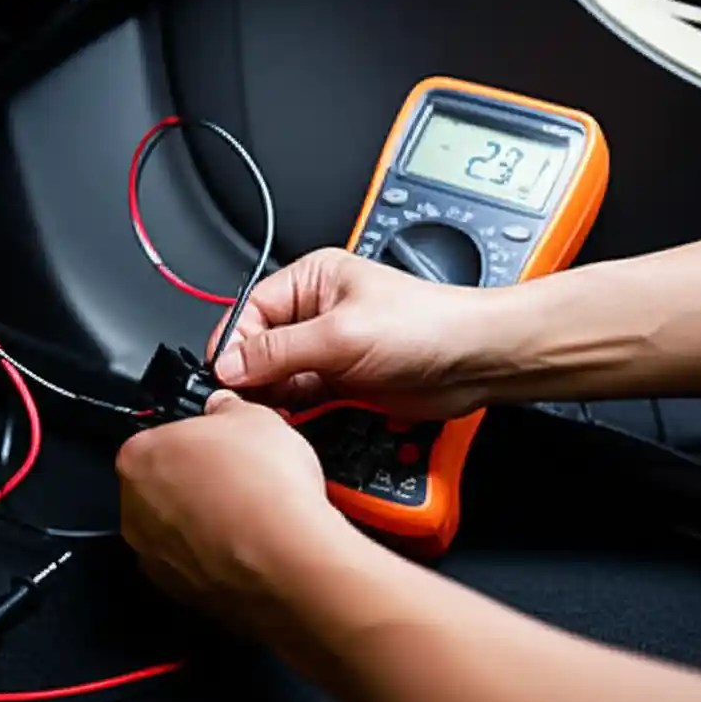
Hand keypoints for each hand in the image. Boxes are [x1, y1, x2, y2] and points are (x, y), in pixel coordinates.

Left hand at [115, 391, 347, 622]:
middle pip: (159, 487)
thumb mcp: (255, 416)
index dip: (192, 439)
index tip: (216, 443)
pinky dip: (215, 557)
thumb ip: (227, 409)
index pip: (156, 439)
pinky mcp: (179, 593)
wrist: (289, 560)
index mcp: (138, 457)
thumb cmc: (265, 490)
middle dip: (193, 482)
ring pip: (175, 530)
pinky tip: (249, 548)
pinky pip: (194, 566)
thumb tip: (225, 409)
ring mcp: (153, 556)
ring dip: (203, 521)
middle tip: (236, 477)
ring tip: (250, 514)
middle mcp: (134, 510)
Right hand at [208, 248, 504, 419]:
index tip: (224, 376)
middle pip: (258, 346)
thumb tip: (231, 364)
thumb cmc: (428, 325)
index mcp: (312, 280)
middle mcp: (316, 313)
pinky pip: (300, 399)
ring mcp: (328, 350)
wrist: (476, 361)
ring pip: (276, 377)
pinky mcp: (341, 383)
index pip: (250, 309)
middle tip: (241, 400)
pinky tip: (286, 422)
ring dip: (269, 397)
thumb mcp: (341, 335)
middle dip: (249, 374)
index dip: (234, 344)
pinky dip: (290, 412)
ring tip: (264, 413)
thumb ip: (279, 351)